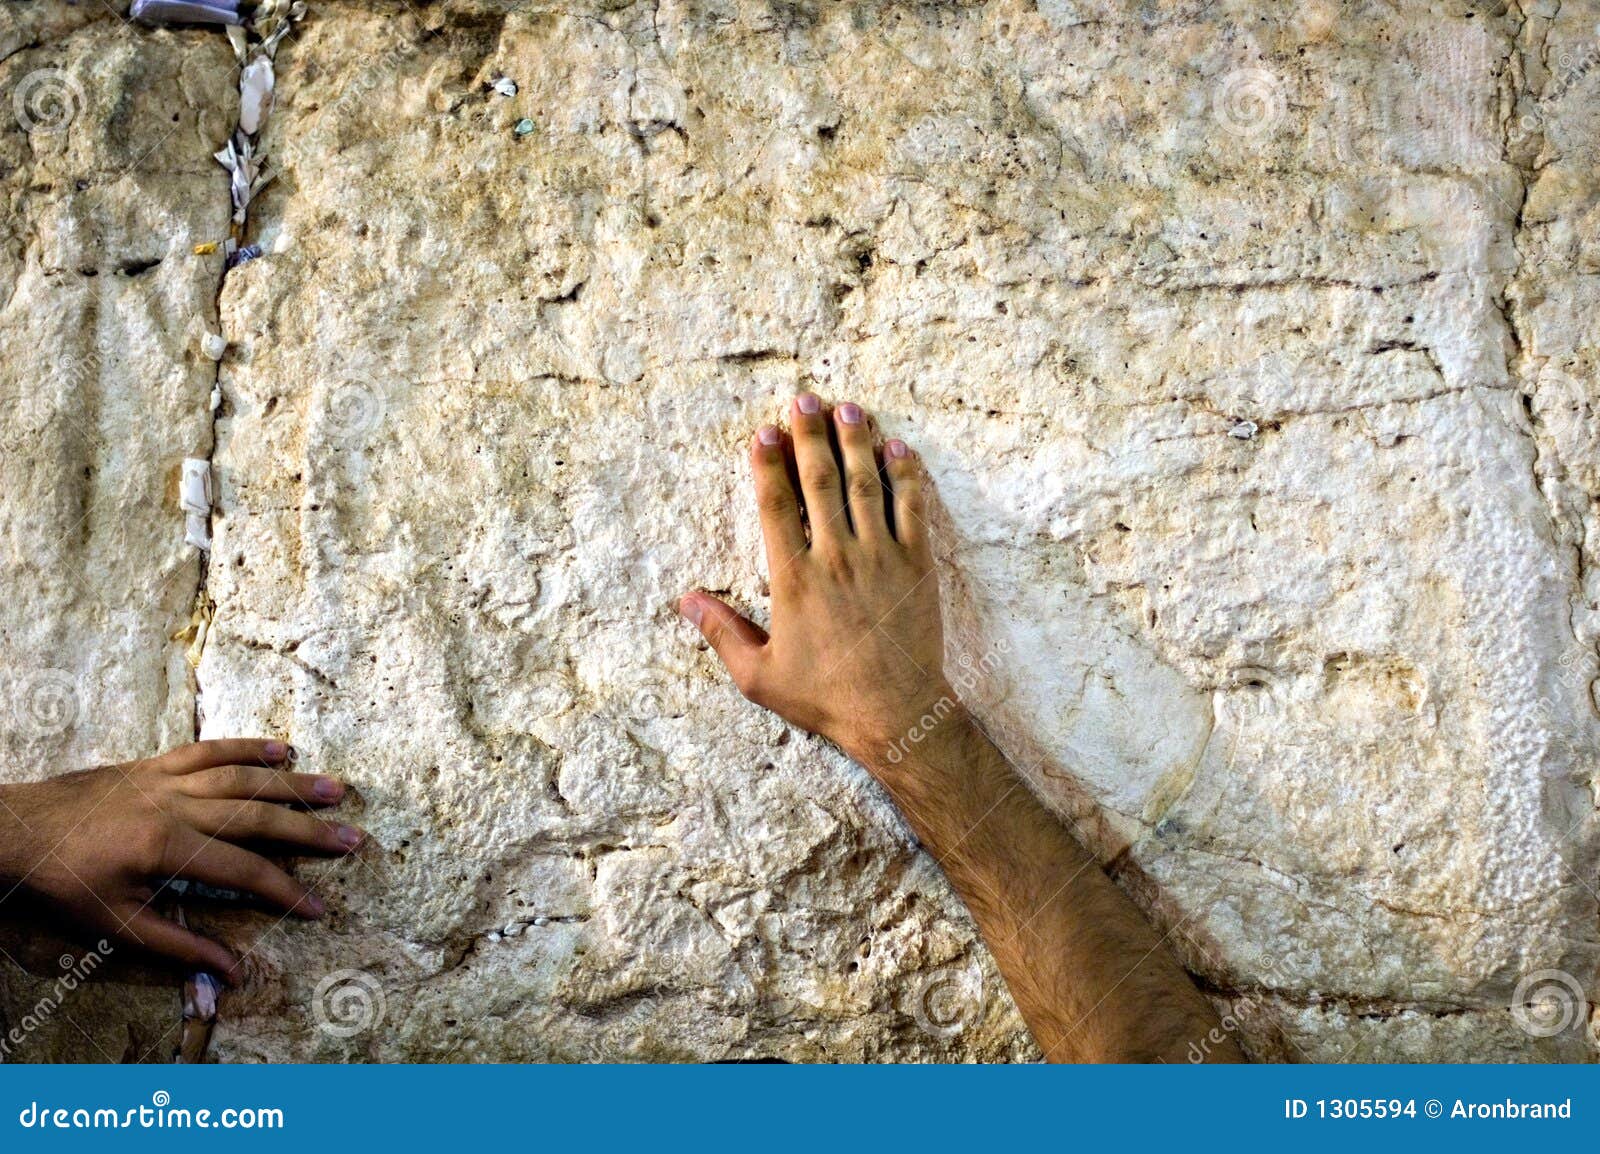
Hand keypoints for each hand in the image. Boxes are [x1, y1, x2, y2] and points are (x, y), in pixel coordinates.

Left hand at [0, 739, 361, 981]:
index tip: (319, 907)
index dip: (285, 891)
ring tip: (335, 790)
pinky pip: (210, 749)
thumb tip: (232, 974)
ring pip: (242, 777)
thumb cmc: (64, 885)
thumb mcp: (116, 927)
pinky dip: (248, 746)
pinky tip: (282, 749)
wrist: (17, 831)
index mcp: (167, 850)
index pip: (243, 872)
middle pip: (257, 817)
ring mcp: (167, 779)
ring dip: (292, 783)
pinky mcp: (156, 763)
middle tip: (353, 838)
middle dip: (309, 831)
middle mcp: (176, 808)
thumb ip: (179, 946)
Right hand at [679, 394, 951, 771]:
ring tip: (848, 408)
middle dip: (810, 435)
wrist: (896, 714)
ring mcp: (881, 558)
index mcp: (794, 580)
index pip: (777, 507)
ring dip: (856, 442)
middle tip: (804, 399)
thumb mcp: (759, 675)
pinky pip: (912, 509)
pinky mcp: (917, 566)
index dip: (769, 465)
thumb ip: (721, 633)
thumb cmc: (824, 697)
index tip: (764, 432)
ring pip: (865, 485)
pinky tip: (899, 449)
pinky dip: (906, 476)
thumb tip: (685, 601)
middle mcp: (836, 558)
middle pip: (820, 481)